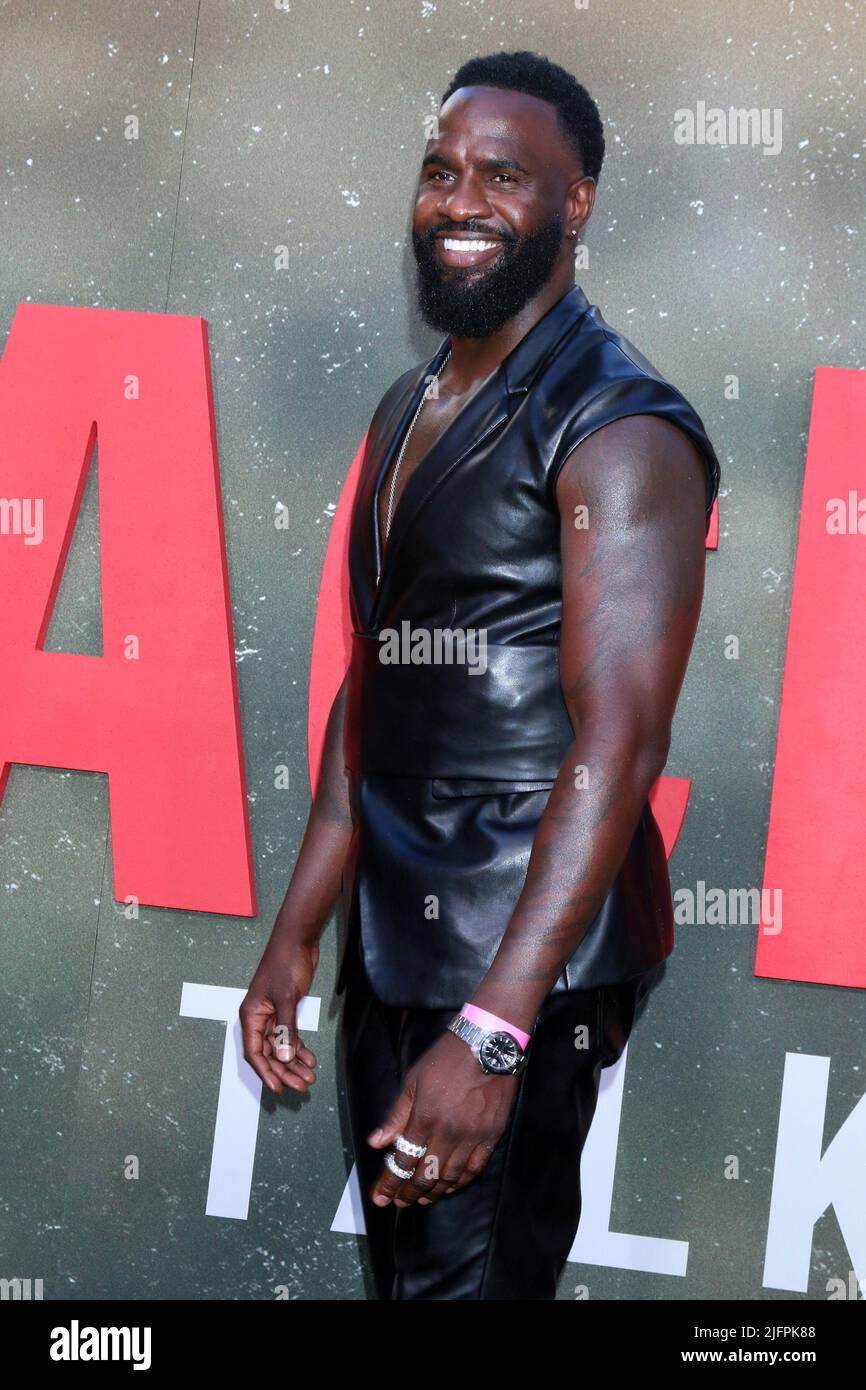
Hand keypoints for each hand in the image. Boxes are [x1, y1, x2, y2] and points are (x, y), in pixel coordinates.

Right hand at [240, 940, 318, 1095]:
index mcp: (251, 1015)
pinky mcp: (286, 1010)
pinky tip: (311, 1059)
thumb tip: (285, 1059)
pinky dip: (300, 1048)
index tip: (278, 1089)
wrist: (298, 940)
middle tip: (303, 1086)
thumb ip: (286, 1029)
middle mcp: (259, 1018)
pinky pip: (290, 1036)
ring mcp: (273, 1015)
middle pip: (269, 1053)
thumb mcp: (286, 998)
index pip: (254, 1052)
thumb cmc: (286, 964)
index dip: (265, 1072)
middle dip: (285, 1071)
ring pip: (281, 1046)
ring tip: (310, 1077)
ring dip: (294, 1062)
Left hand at [367, 1030, 518, 1206]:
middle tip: (399, 1202)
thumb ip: (396, 1115)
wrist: (487, 1044)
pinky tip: (449, 1187)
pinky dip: (460, 1183)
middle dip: (408, 1192)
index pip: (402, 1160)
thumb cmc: (446, 1059)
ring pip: (449, 1177)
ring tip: (420, 1200)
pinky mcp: (491, 1136)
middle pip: (424, 1174)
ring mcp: (472, 1136)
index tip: (380, 1197)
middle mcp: (448, 1132)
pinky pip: (474, 1169)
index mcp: (425, 1117)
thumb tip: (376, 1142)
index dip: (389, 1182)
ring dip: (432, 1192)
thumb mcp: (414, 1080)